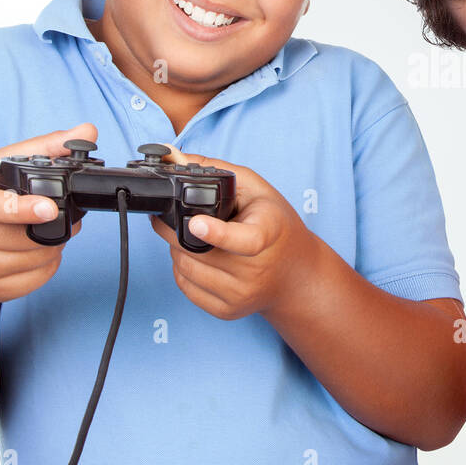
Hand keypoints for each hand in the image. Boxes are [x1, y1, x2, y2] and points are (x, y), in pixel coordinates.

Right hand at [0, 123, 96, 301]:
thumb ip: (42, 147)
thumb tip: (88, 130)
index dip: (23, 209)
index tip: (50, 208)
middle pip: (23, 235)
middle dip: (51, 223)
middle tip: (56, 211)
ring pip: (35, 258)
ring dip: (54, 243)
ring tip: (46, 228)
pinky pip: (36, 279)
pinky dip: (48, 264)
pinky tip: (38, 250)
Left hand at [149, 146, 319, 319]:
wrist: (296, 274)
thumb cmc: (275, 225)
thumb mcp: (256, 189)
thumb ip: (215, 169)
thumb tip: (169, 153)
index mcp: (269, 234)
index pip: (243, 239)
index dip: (216, 232)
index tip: (194, 223)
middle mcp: (256, 269)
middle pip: (196, 250)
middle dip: (175, 229)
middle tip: (174, 216)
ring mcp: (242, 294)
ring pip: (184, 269)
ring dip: (176, 249)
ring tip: (190, 236)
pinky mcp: (228, 311)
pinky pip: (186, 289)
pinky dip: (181, 270)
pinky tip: (195, 256)